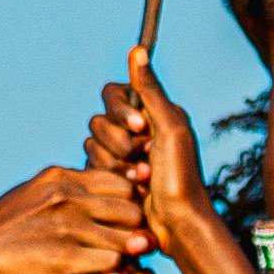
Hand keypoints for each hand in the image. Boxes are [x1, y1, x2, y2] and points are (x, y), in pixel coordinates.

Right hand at [0, 163, 146, 273]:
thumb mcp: (31, 199)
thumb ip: (64, 194)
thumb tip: (96, 196)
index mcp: (60, 177)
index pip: (122, 182)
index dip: (131, 206)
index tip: (126, 228)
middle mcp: (66, 195)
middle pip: (133, 208)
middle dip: (136, 231)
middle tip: (132, 252)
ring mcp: (66, 225)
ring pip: (128, 237)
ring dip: (130, 257)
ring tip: (124, 270)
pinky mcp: (63, 258)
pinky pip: (113, 263)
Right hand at [93, 54, 226, 273]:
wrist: (178, 224)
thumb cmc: (182, 177)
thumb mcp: (170, 127)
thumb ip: (150, 89)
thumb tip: (138, 48)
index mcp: (153, 111)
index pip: (114, 94)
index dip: (121, 112)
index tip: (141, 129)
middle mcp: (137, 129)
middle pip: (99, 121)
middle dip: (119, 143)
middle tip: (146, 160)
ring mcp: (123, 154)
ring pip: (92, 145)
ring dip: (117, 163)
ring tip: (142, 179)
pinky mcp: (112, 176)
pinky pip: (92, 167)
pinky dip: (111, 177)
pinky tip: (131, 190)